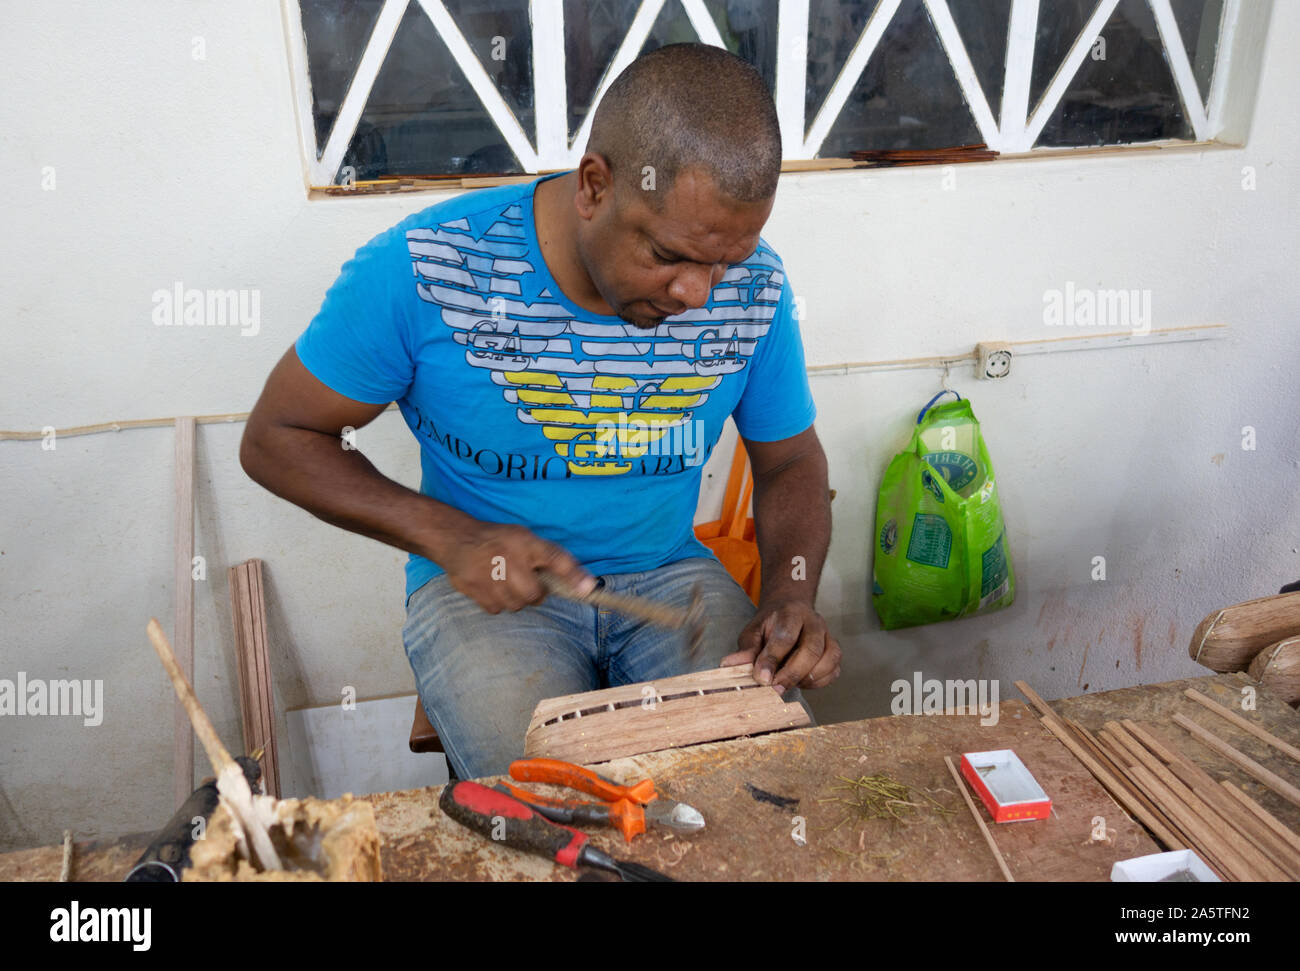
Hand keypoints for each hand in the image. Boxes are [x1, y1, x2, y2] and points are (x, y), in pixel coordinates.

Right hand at [439, 519, 594, 612]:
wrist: (458, 540)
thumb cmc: (499, 541)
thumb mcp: (526, 539)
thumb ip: (552, 560)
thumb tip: (585, 586)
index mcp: (527, 543)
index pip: (556, 559)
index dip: (573, 576)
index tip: (588, 589)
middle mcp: (511, 559)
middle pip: (535, 595)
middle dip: (534, 593)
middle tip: (525, 581)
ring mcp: (492, 577)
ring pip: (517, 605)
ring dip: (516, 598)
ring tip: (506, 581)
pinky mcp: (477, 591)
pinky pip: (498, 609)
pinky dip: (498, 602)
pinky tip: (492, 586)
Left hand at [721, 599, 840, 693]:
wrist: (791, 610)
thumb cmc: (770, 625)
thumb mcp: (753, 632)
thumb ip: (746, 649)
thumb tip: (729, 666)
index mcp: (791, 613)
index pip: (785, 636)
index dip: (773, 658)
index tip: (761, 678)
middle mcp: (814, 622)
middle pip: (811, 649)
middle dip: (792, 673)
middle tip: (774, 688)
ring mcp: (828, 636)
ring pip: (828, 659)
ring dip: (808, 678)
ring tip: (787, 684)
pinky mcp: (834, 651)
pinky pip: (834, 670)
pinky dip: (819, 681)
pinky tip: (802, 682)